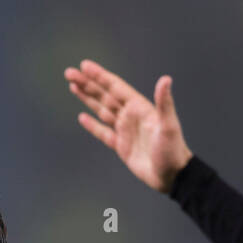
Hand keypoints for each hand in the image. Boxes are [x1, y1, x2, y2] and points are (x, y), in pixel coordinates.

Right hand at [65, 59, 192, 192]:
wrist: (172, 176)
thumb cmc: (173, 150)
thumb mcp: (168, 125)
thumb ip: (164, 102)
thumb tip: (166, 79)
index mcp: (139, 107)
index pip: (115, 87)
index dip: (99, 76)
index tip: (84, 66)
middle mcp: (130, 115)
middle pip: (104, 96)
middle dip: (87, 84)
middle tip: (69, 73)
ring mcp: (125, 130)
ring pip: (101, 110)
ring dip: (87, 98)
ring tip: (73, 86)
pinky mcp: (121, 146)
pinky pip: (104, 133)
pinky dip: (93, 125)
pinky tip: (83, 117)